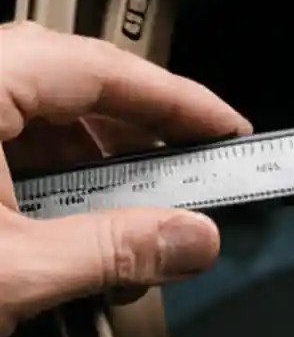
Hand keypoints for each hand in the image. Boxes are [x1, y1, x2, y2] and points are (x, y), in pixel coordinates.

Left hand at [0, 21, 250, 336]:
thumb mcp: (13, 269)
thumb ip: (116, 250)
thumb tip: (193, 239)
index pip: (105, 67)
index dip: (181, 102)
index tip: (228, 131)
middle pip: (74, 80)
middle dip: (140, 132)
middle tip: (193, 164)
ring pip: (35, 106)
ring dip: (92, 156)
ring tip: (131, 208)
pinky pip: (2, 131)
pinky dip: (45, 168)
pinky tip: (67, 216)